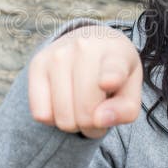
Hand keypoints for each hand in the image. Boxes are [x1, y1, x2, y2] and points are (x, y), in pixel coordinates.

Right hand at [28, 24, 142, 138]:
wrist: (90, 42)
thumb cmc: (114, 74)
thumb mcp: (130, 91)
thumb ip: (125, 111)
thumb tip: (99, 120)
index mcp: (116, 53)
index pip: (113, 69)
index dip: (111, 78)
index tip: (107, 83)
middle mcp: (84, 48)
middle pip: (86, 112)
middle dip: (93, 126)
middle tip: (97, 114)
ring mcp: (57, 54)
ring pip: (62, 117)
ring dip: (73, 124)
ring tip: (81, 108)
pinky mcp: (37, 64)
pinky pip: (40, 114)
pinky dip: (52, 118)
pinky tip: (62, 102)